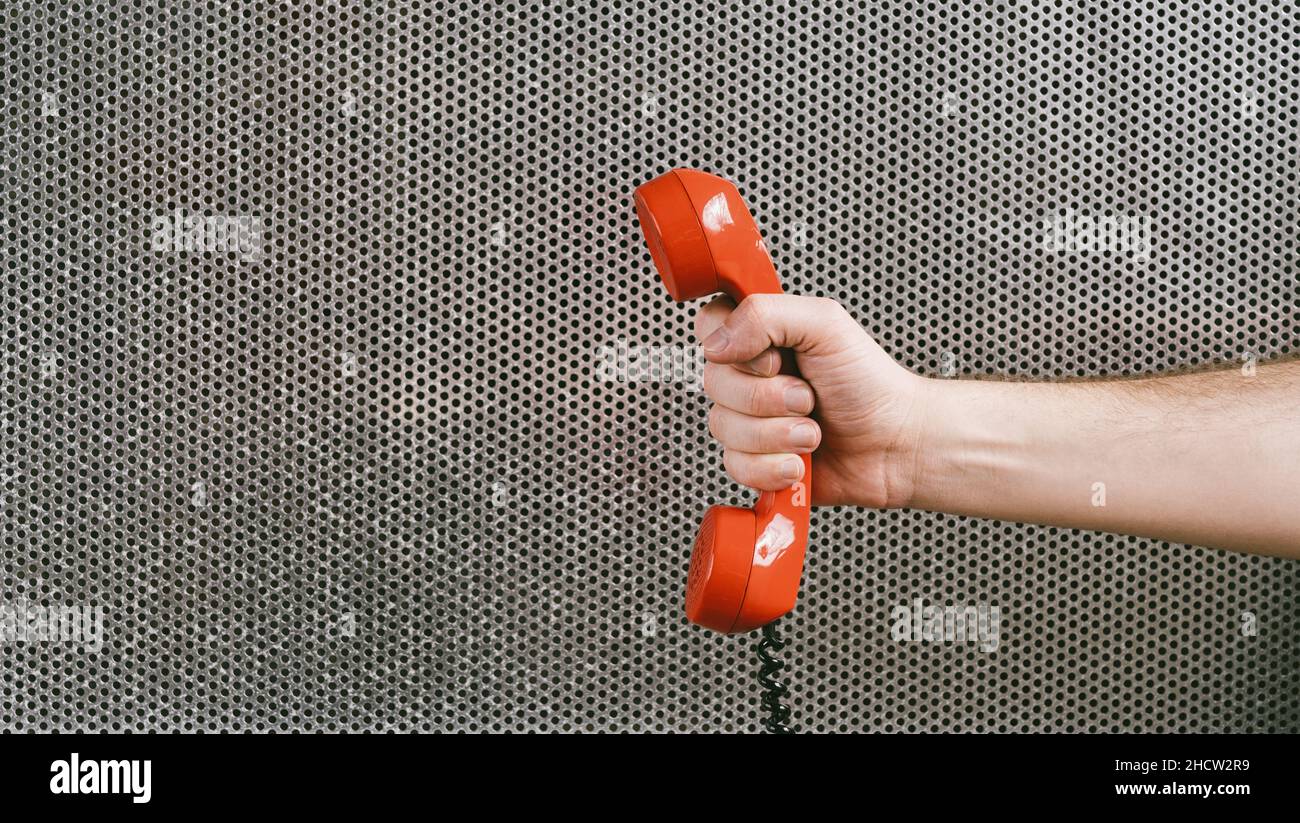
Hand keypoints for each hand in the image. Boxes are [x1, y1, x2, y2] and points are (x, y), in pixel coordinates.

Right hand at [695, 294, 928, 507]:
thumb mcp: (825, 325)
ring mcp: (751, 421)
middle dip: (768, 398)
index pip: (709, 327)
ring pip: (723, 429)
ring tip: (812, 431)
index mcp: (762, 337)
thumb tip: (716, 342)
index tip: (773, 358)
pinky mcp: (756, 462)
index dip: (733, 346)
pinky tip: (802, 461)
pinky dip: (775, 467)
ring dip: (777, 435)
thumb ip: (765, 315)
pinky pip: (736, 466)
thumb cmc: (871, 384)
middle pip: (713, 384)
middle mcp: (751, 377)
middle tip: (807, 397)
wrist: (897, 445)